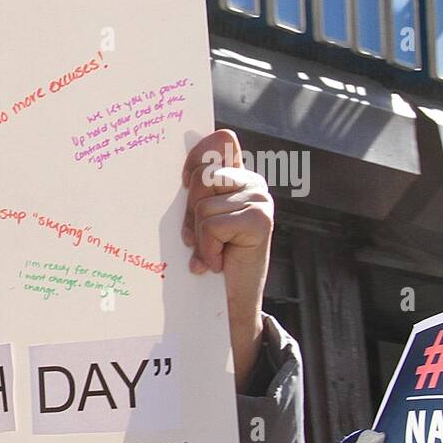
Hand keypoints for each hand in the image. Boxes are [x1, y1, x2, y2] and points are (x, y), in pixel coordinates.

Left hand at [181, 130, 272, 387]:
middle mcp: (253, 182)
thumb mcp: (199, 220)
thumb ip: (197, 192)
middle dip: (190, 212)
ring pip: (204, 206)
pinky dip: (208, 248)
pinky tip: (217, 262)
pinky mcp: (260, 220)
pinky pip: (212, 225)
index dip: (196, 157)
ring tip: (210, 252)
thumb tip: (186, 164)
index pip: (219, 142)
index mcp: (238, 176)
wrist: (230, 300)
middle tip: (199, 237)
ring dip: (198, 237)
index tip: (182, 182)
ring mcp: (260, 200)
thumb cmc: (210, 256)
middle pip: (202, 177)